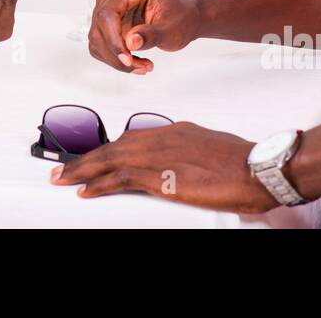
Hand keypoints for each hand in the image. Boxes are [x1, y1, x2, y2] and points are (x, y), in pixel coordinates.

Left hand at [50, 122, 279, 213]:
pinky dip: (100, 184)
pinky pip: (123, 179)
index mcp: (174, 131)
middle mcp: (162, 138)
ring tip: (62, 178)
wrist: (258, 166)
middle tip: (62, 168)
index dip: (106, 149)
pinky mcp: (163, 176)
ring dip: (83, 170)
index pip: (130, 139)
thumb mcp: (210, 150)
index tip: (91, 157)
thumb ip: (189, 153)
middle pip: (113, 147)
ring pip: (111, 160)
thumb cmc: (244, 162)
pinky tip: (85, 190)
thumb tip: (178, 165)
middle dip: (85, 159)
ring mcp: (161, 155)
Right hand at [88, 0, 204, 73]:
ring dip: (115, 59)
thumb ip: (152, 35)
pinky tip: (135, 61)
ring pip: (96, 38)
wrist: (185, 16)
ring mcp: (108, 4)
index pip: (108, 13)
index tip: (127, 60)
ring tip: (141, 66)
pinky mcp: (106, 20)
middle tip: (140, 67)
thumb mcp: (173, 29)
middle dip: (116, 54)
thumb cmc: (181, 17)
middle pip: (99, 27)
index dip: (113, 40)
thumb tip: (130, 43)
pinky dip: (114, 58)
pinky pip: (100, 43)